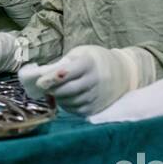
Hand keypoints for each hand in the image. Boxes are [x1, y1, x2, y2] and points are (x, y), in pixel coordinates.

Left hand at [29, 45, 156, 116]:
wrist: (122, 72)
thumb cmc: (95, 60)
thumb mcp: (81, 53)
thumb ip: (64, 62)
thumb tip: (44, 75)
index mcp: (89, 63)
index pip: (67, 72)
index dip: (51, 78)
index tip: (39, 82)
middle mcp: (95, 81)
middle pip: (67, 90)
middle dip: (52, 89)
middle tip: (43, 87)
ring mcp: (96, 96)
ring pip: (70, 102)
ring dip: (58, 98)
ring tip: (55, 90)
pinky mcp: (96, 108)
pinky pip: (75, 110)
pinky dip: (67, 105)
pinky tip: (65, 98)